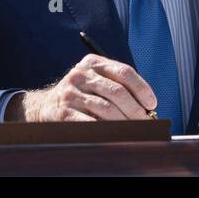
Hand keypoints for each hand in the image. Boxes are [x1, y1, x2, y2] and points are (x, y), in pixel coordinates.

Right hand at [6, 54, 156, 121]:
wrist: (46, 106)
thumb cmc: (81, 94)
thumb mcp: (96, 81)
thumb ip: (118, 86)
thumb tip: (147, 106)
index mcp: (93, 63)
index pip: (123, 71)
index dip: (142, 88)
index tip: (152, 103)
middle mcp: (81, 74)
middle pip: (117, 91)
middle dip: (135, 109)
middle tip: (145, 122)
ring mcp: (71, 93)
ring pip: (106, 109)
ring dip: (125, 122)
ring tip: (135, 130)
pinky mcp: (64, 112)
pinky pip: (91, 123)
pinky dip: (107, 130)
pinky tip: (116, 134)